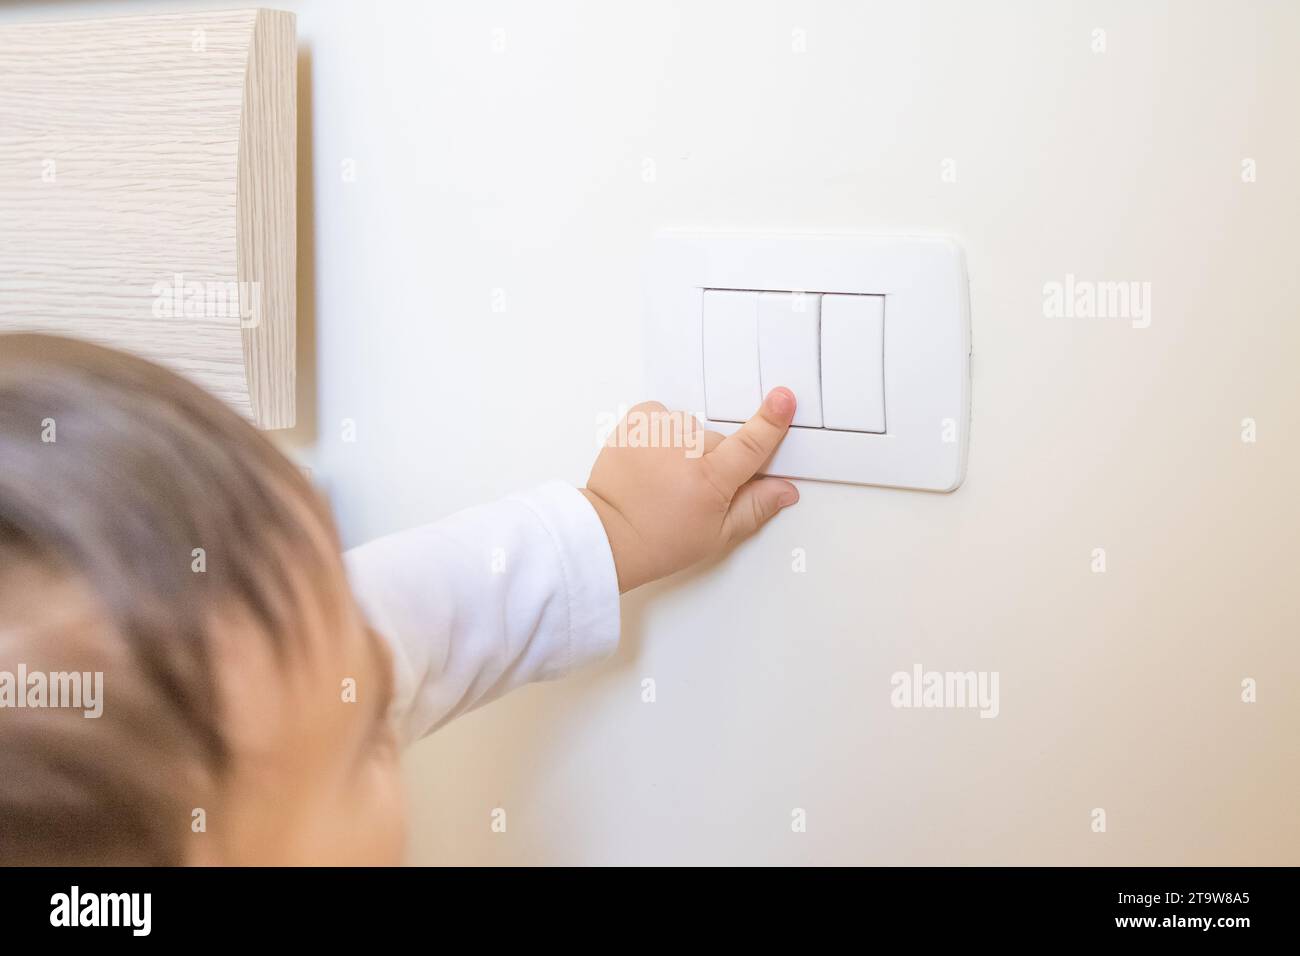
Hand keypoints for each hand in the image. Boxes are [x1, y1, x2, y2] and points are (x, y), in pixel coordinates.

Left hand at [581, 388, 799, 591]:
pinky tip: (653, 457)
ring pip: (691, 429)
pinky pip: (663, 416)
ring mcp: (657, 433)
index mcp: (710, 479)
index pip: (750, 445)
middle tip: (691, 489)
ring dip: (685, 446)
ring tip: (666, 476)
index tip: (783, 399)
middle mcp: (684, 449)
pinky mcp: (636, 422)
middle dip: (714, 460)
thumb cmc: (658, 541)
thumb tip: (786, 489)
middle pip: (719, 442)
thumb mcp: (716, 535)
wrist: (608, 535)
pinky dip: (661, 431)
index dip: (770, 421)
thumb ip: (754, 507)